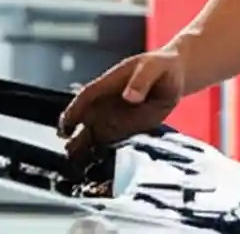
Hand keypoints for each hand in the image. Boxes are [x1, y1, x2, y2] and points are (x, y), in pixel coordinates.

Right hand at [57, 49, 186, 160]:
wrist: (173, 77)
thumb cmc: (160, 67)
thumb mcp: (154, 68)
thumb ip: (141, 81)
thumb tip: (130, 96)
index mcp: (108, 84)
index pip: (86, 97)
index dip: (73, 111)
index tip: (66, 126)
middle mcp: (105, 104)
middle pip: (81, 122)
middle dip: (72, 138)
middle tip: (69, 155)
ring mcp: (112, 119)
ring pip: (91, 137)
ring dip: (84, 152)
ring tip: (79, 169)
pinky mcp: (123, 132)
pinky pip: (108, 146)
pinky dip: (101, 158)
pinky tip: (97, 171)